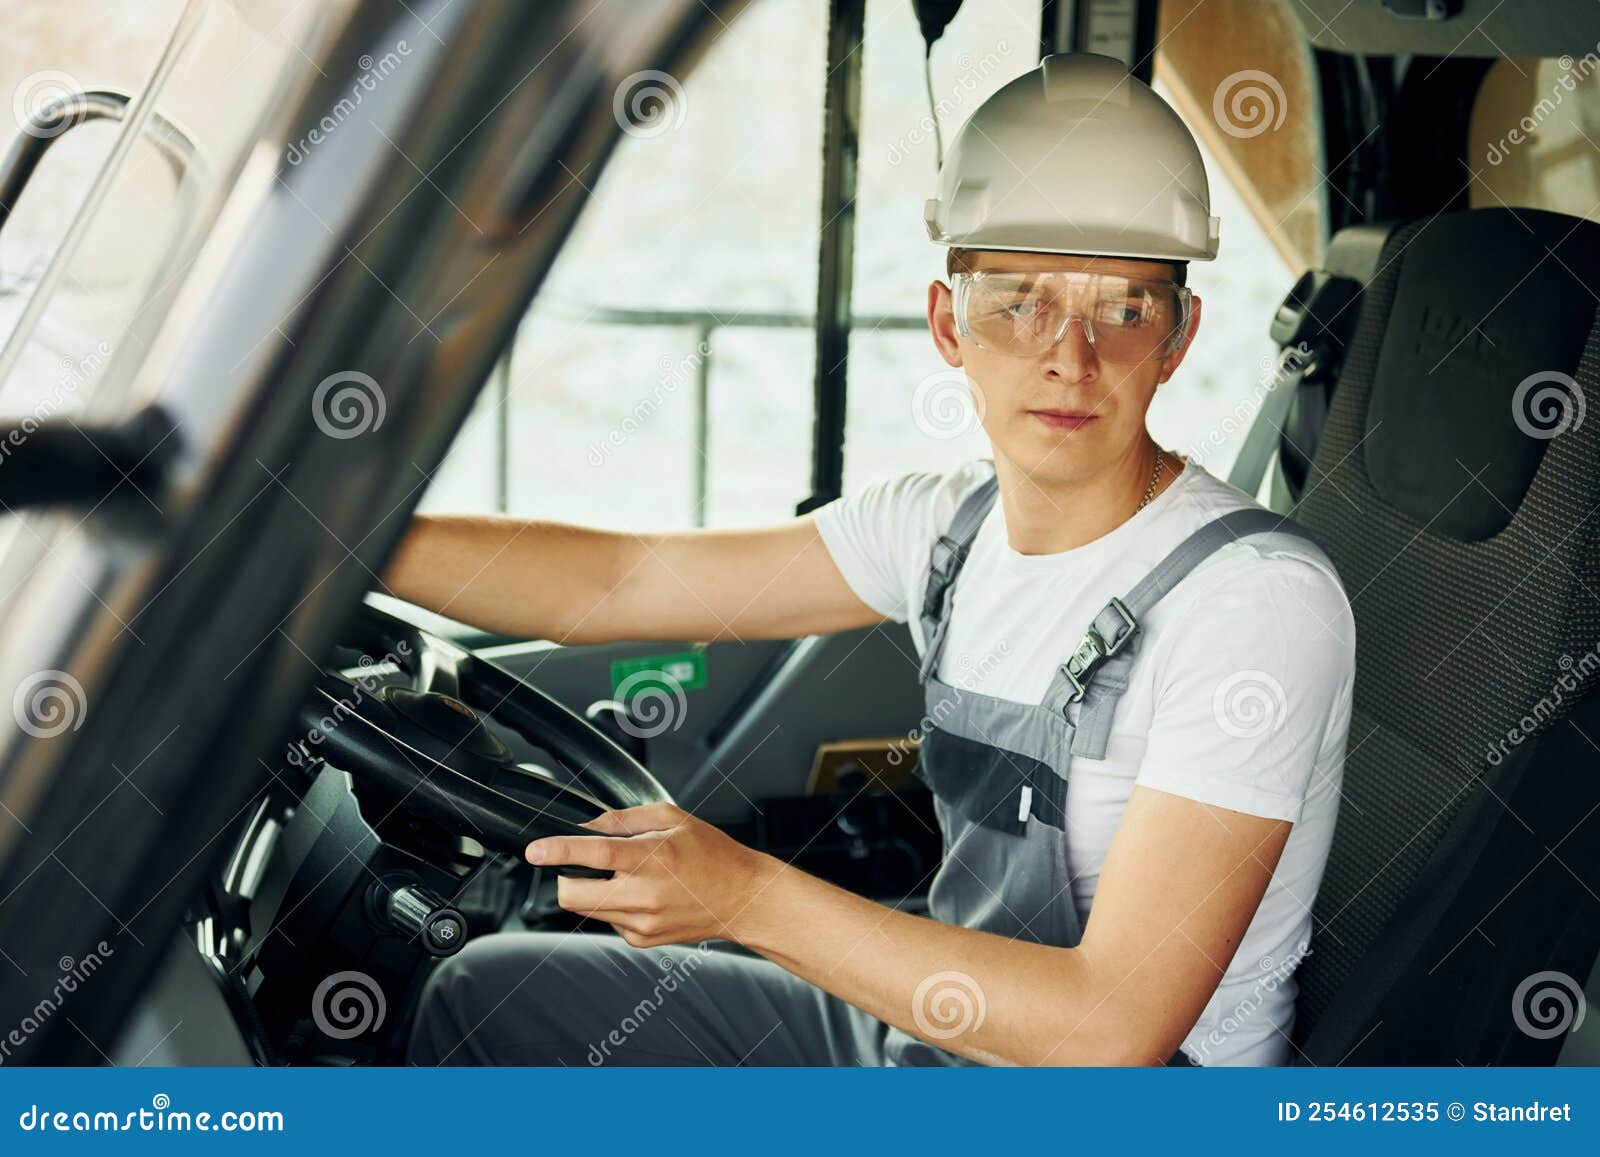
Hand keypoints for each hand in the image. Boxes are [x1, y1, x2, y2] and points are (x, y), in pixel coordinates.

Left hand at [525, 803, 781, 948]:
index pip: (593, 853)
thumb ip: (624, 819)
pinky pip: (608, 921)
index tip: (535, 850)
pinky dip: (613, 906)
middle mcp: (643, 894)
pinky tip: (642, 895)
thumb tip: (586, 825)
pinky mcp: (642, 940)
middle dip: (566, 878)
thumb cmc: (712, 854)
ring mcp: (641, 922)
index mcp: (651, 858)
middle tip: (581, 865)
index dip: (558, 851)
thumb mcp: (672, 818)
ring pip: (587, 909)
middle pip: (573, 895)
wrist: (742, 898)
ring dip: (592, 891)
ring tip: (627, 877)